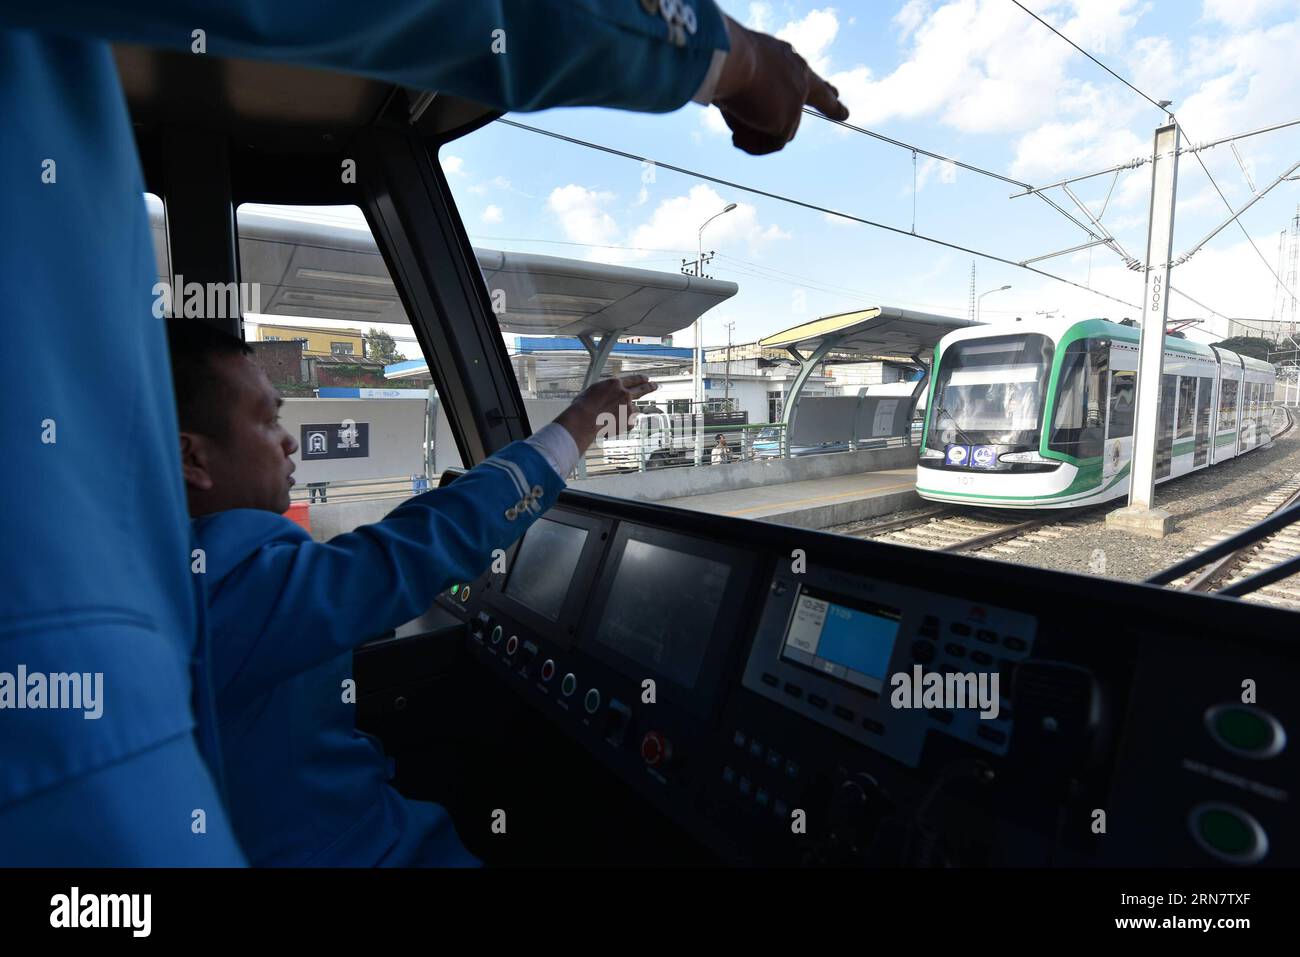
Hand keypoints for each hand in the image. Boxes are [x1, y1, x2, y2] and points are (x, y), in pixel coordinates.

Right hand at [554, 375, 657, 454]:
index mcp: (614, 384)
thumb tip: (608, 397)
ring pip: (632, 410)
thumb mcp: (593, 392)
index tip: (646, 378)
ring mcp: (629, 408)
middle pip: (642, 389)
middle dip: (649, 387)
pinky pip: (629, 423)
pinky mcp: (630, 421)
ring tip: (611, 418)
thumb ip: (606, 392)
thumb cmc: (583, 407)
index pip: (632, 379)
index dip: (640, 379)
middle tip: (655, 385)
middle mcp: (625, 394)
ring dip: (625, 414)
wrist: (583, 421)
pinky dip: (623, 425)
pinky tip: (611, 425)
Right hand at [711, 14, 848, 154]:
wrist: (730, 59)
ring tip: (735, 133)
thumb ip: (749, 96)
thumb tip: (746, 130)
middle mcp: (798, 76)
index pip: (805, 72)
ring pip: (779, 131)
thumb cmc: (725, 61)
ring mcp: (797, 99)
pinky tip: (736, 139)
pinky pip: (771, 145)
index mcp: (786, 58)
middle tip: (844, 113)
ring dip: (755, 136)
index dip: (819, 84)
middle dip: (831, 105)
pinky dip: (753, 146)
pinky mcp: (789, 119)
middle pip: (817, 94)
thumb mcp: (738, 73)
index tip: (836, 92)